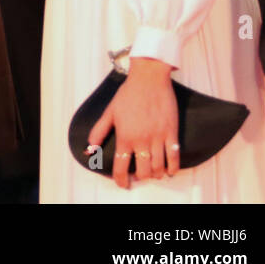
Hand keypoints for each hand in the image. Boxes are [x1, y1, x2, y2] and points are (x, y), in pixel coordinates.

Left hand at [86, 57, 178, 188]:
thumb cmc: (128, 94)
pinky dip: (173, 168)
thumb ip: (99, 131)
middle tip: (139, 176)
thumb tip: (89, 148)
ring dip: (156, 175)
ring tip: (153, 173)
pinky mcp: (172, 133)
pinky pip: (175, 157)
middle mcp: (141, 140)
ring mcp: (158, 137)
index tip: (122, 184)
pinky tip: (169, 171)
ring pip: (159, 167)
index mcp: (125, 136)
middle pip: (144, 171)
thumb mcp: (109, 112)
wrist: (148, 79)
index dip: (121, 179)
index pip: (121, 165)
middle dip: (141, 178)